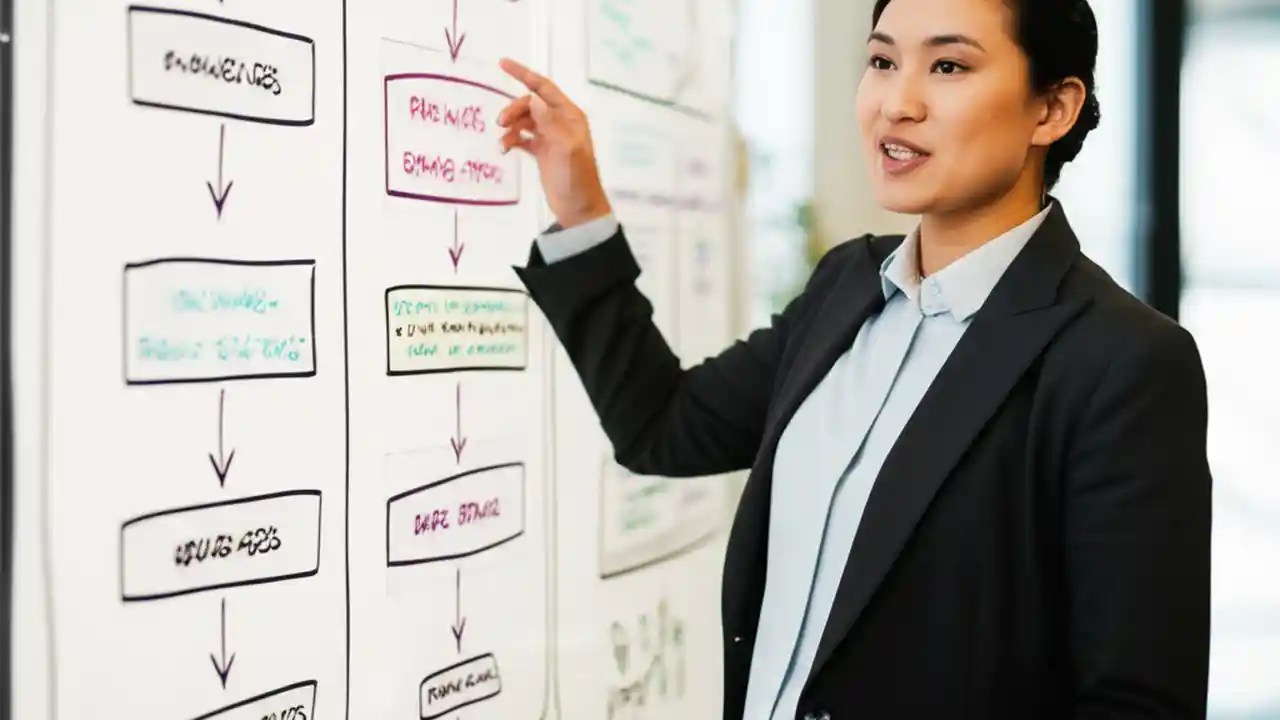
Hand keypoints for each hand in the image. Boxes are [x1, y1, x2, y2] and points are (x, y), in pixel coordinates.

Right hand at [496, 57, 612, 229]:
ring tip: (502, 143)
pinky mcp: (542, 152)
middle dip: (513, 110)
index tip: (502, 64)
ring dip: (510, 127)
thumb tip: (534, 98)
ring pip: (524, 121)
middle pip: (530, 104)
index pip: (544, 88)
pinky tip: (504, 150)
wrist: (578, 208)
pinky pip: (522, 138)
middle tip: (500, 123)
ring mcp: (550, 137)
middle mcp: (560, 123)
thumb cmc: (576, 178)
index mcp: (569, 116)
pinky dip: (512, 141)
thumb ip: (549, 122)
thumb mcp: (565, 148)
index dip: (524, 74)